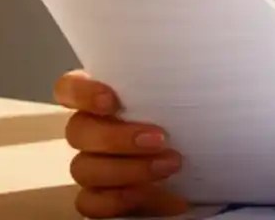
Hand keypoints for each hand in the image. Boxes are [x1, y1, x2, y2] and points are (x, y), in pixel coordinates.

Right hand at [54, 70, 189, 217]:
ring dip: (128, 169)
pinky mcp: (98, 199)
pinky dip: (121, 199)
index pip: (69, 88)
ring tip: (170, 165)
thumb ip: (173, 87)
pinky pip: (91, 203)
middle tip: (159, 139)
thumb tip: (198, 72)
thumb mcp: (186, 100)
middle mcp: (90, 131)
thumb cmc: (189, 125)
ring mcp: (90, 166)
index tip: (110, 100)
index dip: (82, 92)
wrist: (205, 168)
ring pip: (85, 168)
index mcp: (102, 99)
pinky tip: (153, 194)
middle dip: (117, 137)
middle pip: (78, 131)